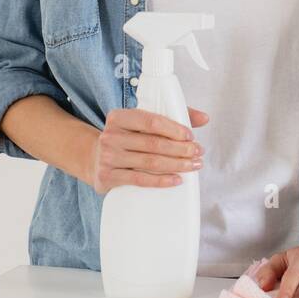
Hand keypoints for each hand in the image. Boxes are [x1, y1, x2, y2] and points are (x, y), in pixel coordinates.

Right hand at [86, 106, 208, 195]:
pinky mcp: (107, 176)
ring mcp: (108, 157)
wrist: (94, 159)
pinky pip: (139, 180)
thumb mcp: (141, 124)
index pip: (150, 121)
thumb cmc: (127, 139)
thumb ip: (172, 117)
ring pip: (150, 162)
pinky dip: (161, 181)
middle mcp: (110, 135)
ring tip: (193, 165)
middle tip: (198, 153)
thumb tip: (204, 118)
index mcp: (119, 117)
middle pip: (153, 143)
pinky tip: (177, 179)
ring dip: (176, 164)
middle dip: (180, 149)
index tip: (191, 136)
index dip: (173, 129)